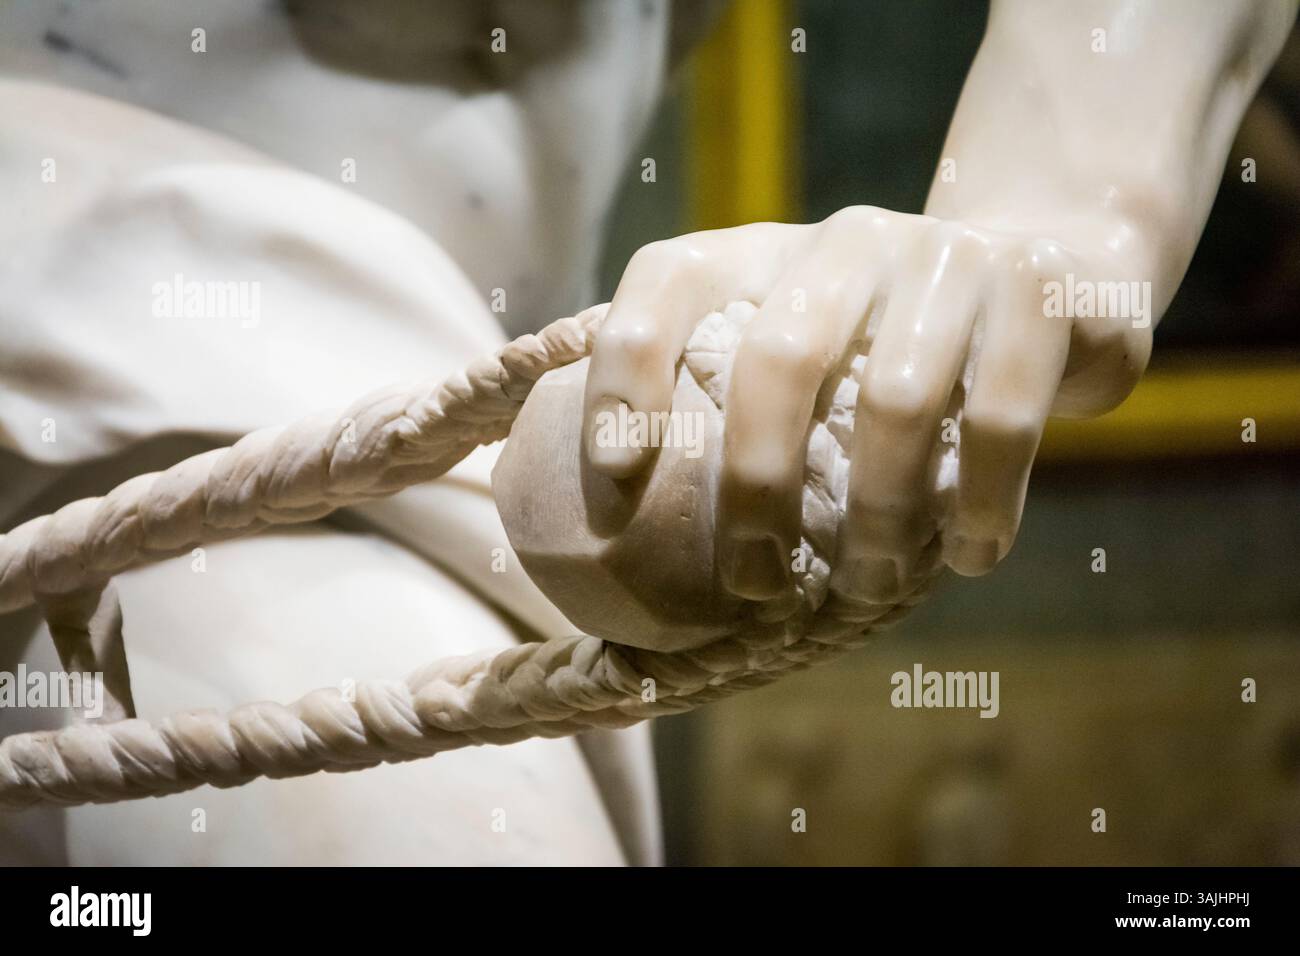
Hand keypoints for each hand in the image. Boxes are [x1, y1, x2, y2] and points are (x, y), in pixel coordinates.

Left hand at [581, 206, 1152, 603]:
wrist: (1053, 276)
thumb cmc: (890, 346)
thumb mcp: (800, 349)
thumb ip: (717, 396)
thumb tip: (608, 506)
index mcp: (766, 252)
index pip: (668, 280)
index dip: (625, 373)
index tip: (615, 481)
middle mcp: (847, 238)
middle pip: (779, 356)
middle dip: (757, 486)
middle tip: (756, 584)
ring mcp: (948, 254)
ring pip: (895, 399)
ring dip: (879, 517)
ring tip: (870, 585)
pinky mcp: (1040, 286)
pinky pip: (1001, 418)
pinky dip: (982, 506)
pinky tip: (968, 558)